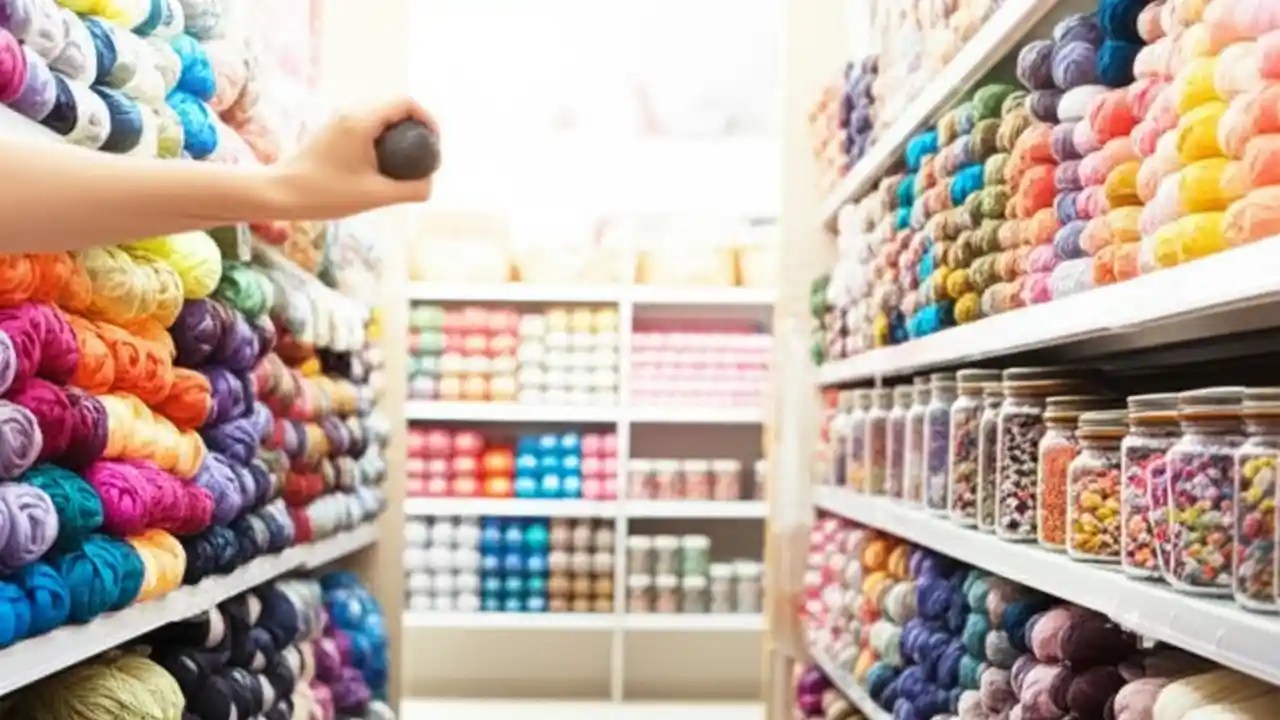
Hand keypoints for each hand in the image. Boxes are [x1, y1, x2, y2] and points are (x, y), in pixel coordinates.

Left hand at [270, 97, 438, 218]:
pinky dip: (384, 133)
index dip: (428, 119)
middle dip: (416, 124)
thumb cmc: (325, 194)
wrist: (281, 192)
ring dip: (400, 129)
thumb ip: (409, 190)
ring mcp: (340, 117)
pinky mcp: (334, 127)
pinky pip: (368, 120)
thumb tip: (430, 186)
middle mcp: (350, 111)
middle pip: (395, 104)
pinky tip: (385, 160)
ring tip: (408, 158)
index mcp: (361, 120)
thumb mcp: (374, 195)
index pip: (406, 102)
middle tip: (425, 152)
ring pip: (381, 111)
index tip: (434, 143)